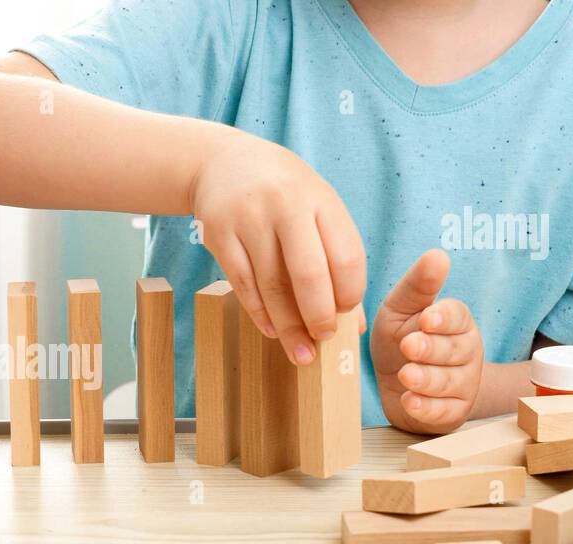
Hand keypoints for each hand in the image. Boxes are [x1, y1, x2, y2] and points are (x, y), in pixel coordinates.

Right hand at [190, 131, 366, 364]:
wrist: (223, 162)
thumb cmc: (282, 193)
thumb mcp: (316, 209)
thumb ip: (337, 259)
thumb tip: (353, 326)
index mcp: (320, 199)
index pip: (346, 257)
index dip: (350, 295)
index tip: (345, 315)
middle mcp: (286, 205)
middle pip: (309, 274)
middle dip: (319, 316)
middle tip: (323, 340)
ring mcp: (249, 219)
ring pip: (272, 286)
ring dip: (288, 326)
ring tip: (300, 353)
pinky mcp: (219, 235)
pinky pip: (243, 285)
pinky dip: (260, 314)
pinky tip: (272, 330)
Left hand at [370, 250, 482, 433]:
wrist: (397, 383)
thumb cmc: (401, 338)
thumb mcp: (401, 309)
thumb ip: (417, 286)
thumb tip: (437, 255)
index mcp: (456, 322)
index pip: (457, 317)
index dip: (443, 319)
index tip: (426, 318)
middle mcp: (466, 351)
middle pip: (454, 350)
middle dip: (431, 349)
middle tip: (409, 346)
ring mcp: (463, 383)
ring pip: (449, 382)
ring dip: (427, 379)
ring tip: (406, 376)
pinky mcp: (453, 412)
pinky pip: (444, 412)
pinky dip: (426, 408)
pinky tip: (410, 401)